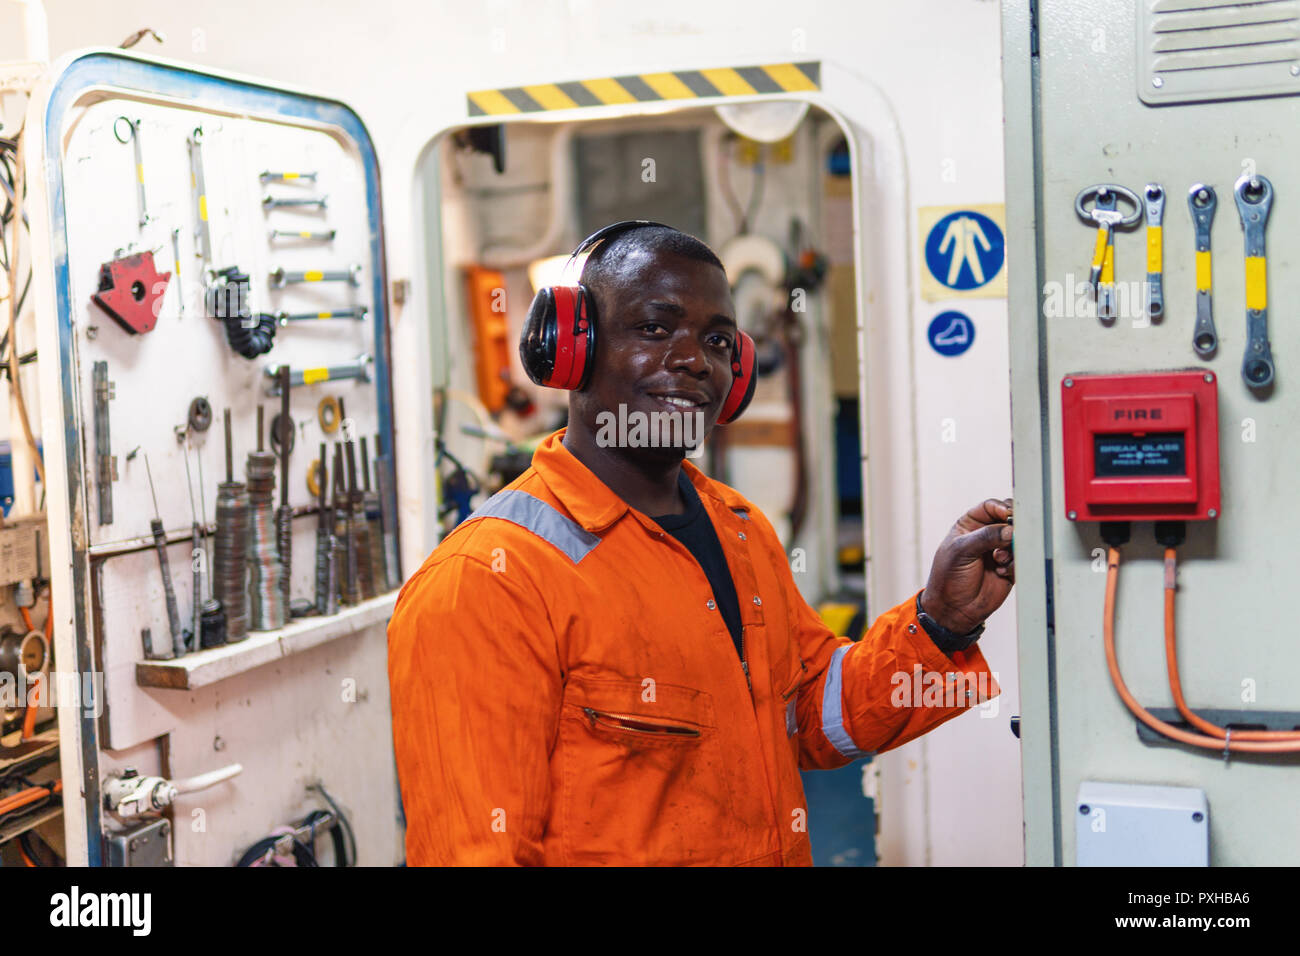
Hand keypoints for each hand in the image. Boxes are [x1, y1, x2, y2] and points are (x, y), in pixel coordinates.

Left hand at [920, 498, 1013, 634]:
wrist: (954, 609)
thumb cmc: (948, 578)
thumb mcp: (961, 551)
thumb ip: (986, 536)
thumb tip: (1011, 529)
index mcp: (970, 525)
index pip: (990, 507)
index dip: (1001, 508)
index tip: (1008, 515)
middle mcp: (986, 535)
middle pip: (1009, 520)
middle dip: (1012, 527)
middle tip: (1012, 535)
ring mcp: (999, 551)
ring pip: (1018, 539)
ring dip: (1012, 548)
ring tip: (999, 560)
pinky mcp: (1009, 567)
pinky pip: (1022, 559)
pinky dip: (1014, 564)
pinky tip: (1001, 572)